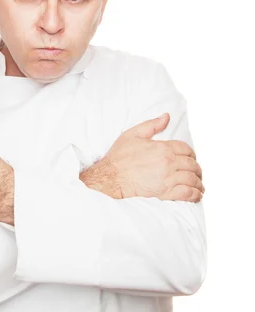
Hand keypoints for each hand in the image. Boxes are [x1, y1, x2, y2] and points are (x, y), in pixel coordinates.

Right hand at [80, 113, 203, 201]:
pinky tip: (197, 194)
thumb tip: (167, 117)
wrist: (111, 177)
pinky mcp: (165, 193)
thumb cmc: (119, 157)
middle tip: (197, 172)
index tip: (191, 158)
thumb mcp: (133, 134)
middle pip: (192, 164)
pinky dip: (195, 194)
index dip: (191, 153)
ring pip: (192, 179)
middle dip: (197, 168)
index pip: (185, 149)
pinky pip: (187, 193)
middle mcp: (168, 163)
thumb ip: (152, 125)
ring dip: (198, 182)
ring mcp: (168, 178)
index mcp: (163, 148)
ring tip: (199, 185)